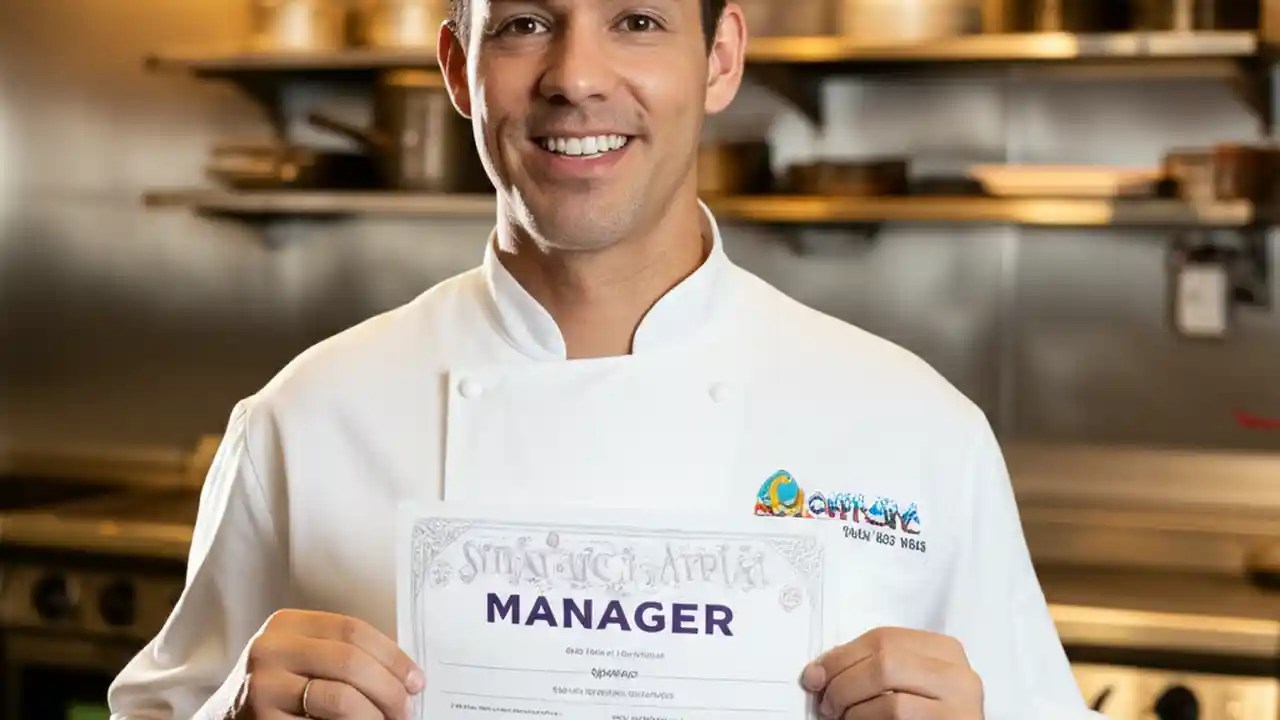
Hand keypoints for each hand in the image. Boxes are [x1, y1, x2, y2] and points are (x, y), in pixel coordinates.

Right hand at [230, 610, 424, 719]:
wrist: (226, 719)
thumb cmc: (278, 688)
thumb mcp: (302, 657)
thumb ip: (341, 654)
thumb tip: (404, 674)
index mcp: (286, 624)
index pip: (353, 630)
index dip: (392, 656)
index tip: (416, 679)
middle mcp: (270, 649)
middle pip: (350, 662)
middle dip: (389, 688)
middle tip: (407, 709)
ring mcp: (263, 687)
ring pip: (341, 698)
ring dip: (375, 714)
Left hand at [801, 627, 982, 719]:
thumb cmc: (925, 712)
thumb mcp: (908, 683)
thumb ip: (875, 668)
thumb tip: (819, 671)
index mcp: (944, 650)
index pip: (884, 637)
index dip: (841, 655)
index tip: (816, 673)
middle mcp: (958, 673)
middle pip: (885, 660)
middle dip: (843, 680)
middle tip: (825, 702)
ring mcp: (960, 703)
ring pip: (889, 693)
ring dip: (851, 707)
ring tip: (840, 717)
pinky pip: (896, 716)